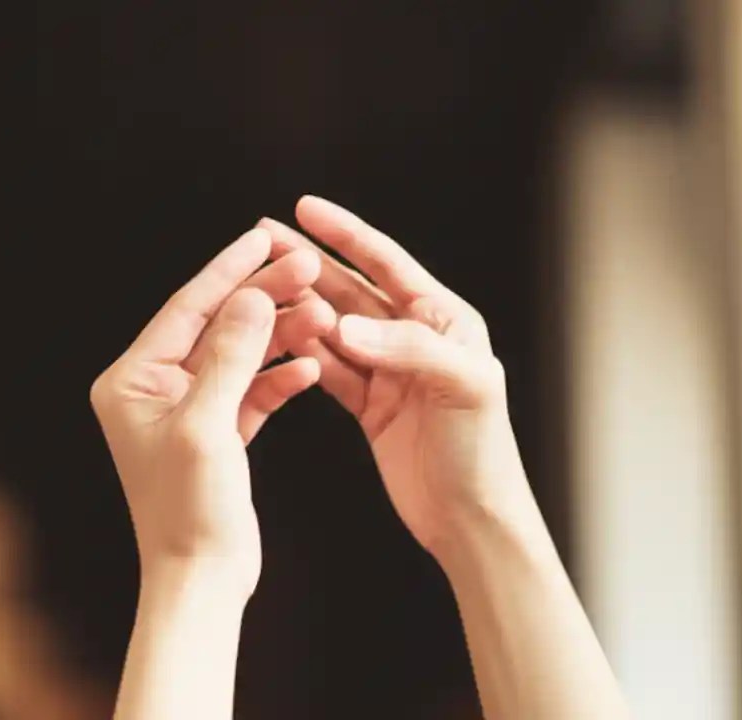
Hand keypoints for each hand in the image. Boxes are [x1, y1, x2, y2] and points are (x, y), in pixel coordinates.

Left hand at [90, 227, 333, 595]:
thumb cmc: (188, 512)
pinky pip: (252, 390)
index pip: (186, 308)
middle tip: (308, 269)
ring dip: (279, 335)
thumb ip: (230, 357)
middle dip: (263, 298)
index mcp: (131, 381)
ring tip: (321, 315)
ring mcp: (186, 410)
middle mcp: (153, 389)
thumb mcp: (206, 426)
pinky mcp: (218, 433)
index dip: (228, 271)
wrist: (201, 579)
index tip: (266, 237)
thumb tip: (252, 296)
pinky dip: (281, 377)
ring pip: (239, 355)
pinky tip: (312, 366)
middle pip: (215, 326)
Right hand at [260, 197, 538, 558]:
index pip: (387, 263)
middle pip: (351, 289)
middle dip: (308, 262)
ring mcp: (389, 372)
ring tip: (259, 286)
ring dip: (299, 306)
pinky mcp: (369, 406)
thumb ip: (407, 348)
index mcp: (444, 320)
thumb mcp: (462, 387)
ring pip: (333, 328)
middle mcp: (415, 338)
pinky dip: (302, 354)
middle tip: (264, 238)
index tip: (305, 209)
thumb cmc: (482, 453)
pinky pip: (328, 369)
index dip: (346, 233)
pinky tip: (276, 338)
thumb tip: (346, 324)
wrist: (471, 520)